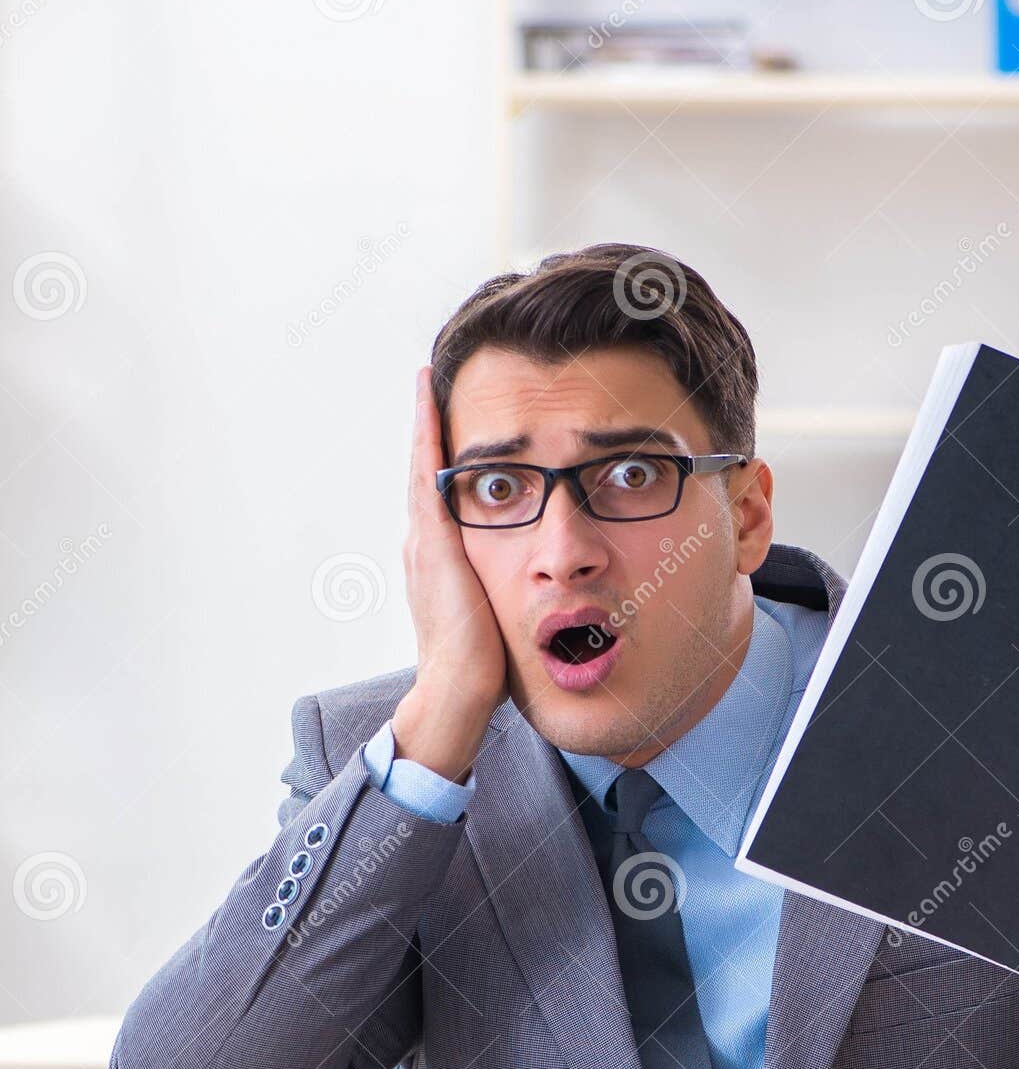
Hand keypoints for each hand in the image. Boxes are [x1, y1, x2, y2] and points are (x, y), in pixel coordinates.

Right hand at [392, 366, 507, 782]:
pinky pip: (426, 471)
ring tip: (426, 379)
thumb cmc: (488, 668)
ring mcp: (424, 541)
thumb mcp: (502, 618)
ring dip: (425, 421)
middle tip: (429, 384)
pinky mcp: (433, 540)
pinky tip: (430, 399)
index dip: (446, 463)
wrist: (461, 690)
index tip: (456, 433)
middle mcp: (424, 546)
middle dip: (429, 429)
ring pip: (422, 465)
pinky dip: (426, 433)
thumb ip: (512, 597)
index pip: (441, 500)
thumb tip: (546, 596)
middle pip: (425, 473)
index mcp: (440, 564)